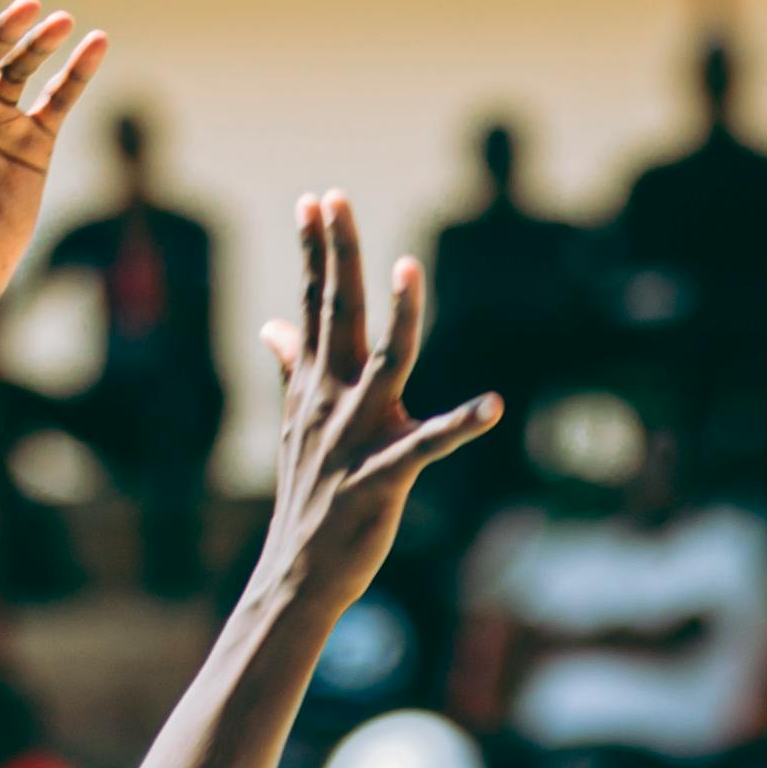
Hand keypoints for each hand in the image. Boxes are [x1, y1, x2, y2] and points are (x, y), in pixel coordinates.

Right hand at [254, 196, 496, 615]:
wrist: (300, 570)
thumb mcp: (296, 422)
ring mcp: (357, 437)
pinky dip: (462, 425)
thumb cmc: (309, 495)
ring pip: (384, 366)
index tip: (314, 199)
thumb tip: (272, 324)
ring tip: (411, 267)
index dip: (314, 252)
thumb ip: (291, 367)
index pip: (313, 306)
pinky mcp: (385, 476)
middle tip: (337, 197)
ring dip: (400, 318)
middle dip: (338, 255)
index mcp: (314, 387)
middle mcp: (331, 402)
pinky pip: (428, 445)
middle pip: (338, 315)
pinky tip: (495, 405)